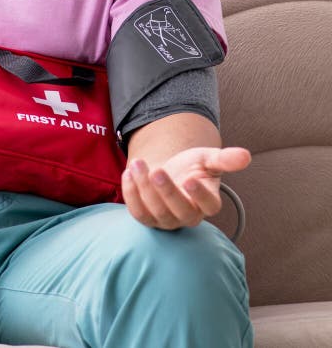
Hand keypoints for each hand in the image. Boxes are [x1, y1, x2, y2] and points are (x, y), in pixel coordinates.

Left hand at [122, 146, 250, 230]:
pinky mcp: (147, 218)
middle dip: (166, 191)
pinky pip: (138, 213)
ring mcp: (167, 220)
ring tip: (138, 164)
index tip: (189, 180)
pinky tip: (128, 173)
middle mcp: (189, 216)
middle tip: (156, 170)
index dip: (200, 195)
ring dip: (144, 188)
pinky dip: (131, 194)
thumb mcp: (207, 158)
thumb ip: (224, 158)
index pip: (209, 206)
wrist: (169, 171)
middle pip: (179, 211)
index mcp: (208, 202)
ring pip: (156, 212)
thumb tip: (246, 155)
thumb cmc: (192, 166)